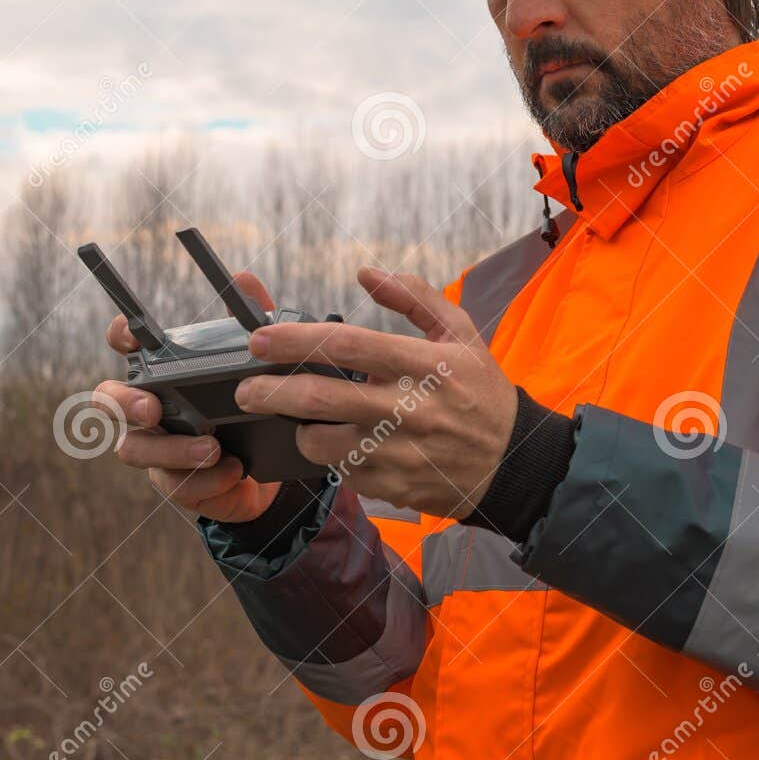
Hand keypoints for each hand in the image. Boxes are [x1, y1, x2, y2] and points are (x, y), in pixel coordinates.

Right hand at [95, 270, 281, 522]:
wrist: (270, 468)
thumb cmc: (250, 404)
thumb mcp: (258, 363)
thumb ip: (252, 323)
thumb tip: (245, 279)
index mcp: (161, 373)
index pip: (125, 347)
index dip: (120, 336)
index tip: (129, 335)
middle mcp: (148, 409)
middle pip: (107, 401)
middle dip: (123, 403)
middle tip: (152, 408)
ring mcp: (156, 449)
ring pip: (134, 450)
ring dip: (171, 449)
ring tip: (212, 447)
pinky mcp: (176, 483)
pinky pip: (176, 485)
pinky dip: (205, 480)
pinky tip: (234, 471)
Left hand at [233, 267, 517, 518]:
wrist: (512, 463)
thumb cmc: (480, 391)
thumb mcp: (460, 334)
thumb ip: (414, 296)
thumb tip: (367, 272)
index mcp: (424, 365)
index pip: (347, 345)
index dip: (295, 340)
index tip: (260, 340)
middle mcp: (409, 410)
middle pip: (320, 398)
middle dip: (270, 392)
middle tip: (245, 389)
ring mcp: (400, 454)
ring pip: (322, 444)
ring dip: (301, 430)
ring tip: (305, 419)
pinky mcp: (394, 487)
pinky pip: (343, 473)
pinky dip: (335, 458)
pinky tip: (348, 445)